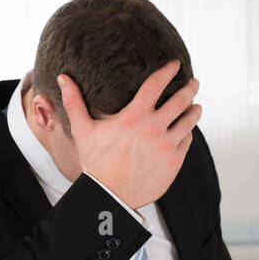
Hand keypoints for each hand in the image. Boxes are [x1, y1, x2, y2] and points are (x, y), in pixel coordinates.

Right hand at [57, 60, 201, 209]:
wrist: (110, 196)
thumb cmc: (95, 163)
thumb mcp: (83, 130)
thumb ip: (74, 102)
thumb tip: (63, 78)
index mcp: (134, 116)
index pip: (156, 84)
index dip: (168, 70)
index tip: (176, 64)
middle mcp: (154, 129)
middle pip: (180, 100)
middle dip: (190, 88)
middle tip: (194, 82)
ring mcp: (166, 146)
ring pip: (188, 122)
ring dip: (194, 110)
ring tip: (196, 106)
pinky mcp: (174, 162)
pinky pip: (186, 142)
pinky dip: (188, 134)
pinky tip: (187, 130)